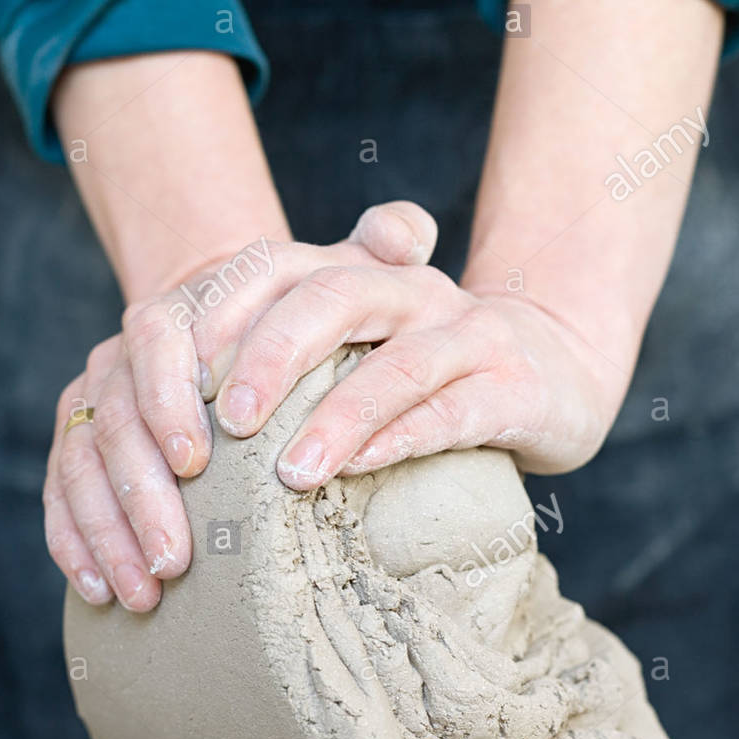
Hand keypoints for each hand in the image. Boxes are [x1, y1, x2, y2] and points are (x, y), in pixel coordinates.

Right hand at [43, 202, 437, 609]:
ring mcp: (96, 399)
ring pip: (82, 461)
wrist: (245, 329)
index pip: (157, 340)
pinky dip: (74, 540)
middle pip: (115, 417)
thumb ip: (378, 248)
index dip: (170, 399)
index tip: (200, 461)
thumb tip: (410, 228)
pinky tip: (100, 589)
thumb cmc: (308, 314)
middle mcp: (124, 351)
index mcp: (180, 307)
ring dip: (109, 529)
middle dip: (140, 492)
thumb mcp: (345, 277)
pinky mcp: (80, 442)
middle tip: (176, 557)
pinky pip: (61, 491)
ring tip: (145, 591)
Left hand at [216, 244, 624, 491]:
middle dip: (273, 354)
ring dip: (338, 417)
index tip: (183, 369)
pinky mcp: (514, 387)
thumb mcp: (358, 346)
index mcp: (363, 271)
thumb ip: (287, 354)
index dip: (225, 308)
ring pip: (397, 363)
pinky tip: (360, 471)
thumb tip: (187, 402)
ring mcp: (470, 334)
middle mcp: (414, 289)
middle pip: (334, 296)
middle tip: (228, 418)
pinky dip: (403, 439)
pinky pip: (453, 411)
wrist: (555, 373)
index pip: (278, 265)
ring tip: (289, 474)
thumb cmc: (429, 372)